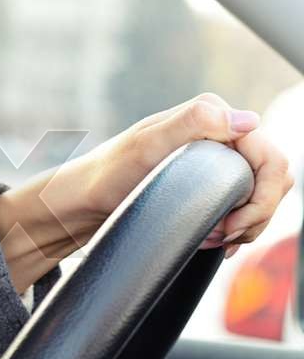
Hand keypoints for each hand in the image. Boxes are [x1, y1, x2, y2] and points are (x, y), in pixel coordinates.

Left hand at [0, 93, 293, 291]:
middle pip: (275, 178)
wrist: (83, 200)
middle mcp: (219, 133)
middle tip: (222, 238)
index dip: (262, 197)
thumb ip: (194, 123)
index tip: (231, 226)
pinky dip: (237, 228)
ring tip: (212, 240)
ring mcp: (217, 159)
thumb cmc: (108, 173)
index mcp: (212, 116)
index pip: (271, 158)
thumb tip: (249, 120)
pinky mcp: (210, 182)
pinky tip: (214, 241)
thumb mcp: (146, 146)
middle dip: (257, 214)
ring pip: (264, 195)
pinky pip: (245, 205)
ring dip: (247, 224)